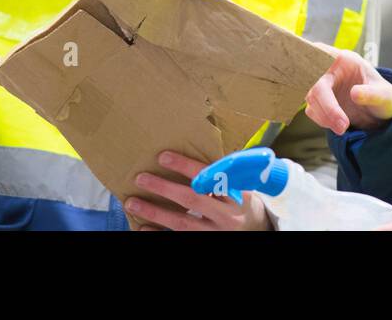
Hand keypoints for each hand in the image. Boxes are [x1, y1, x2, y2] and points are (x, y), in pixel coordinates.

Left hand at [125, 151, 271, 230]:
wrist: (258, 232)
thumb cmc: (246, 204)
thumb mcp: (245, 187)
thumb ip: (225, 174)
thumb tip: (198, 146)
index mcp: (239, 195)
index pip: (211, 177)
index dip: (186, 166)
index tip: (163, 156)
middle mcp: (228, 216)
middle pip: (193, 200)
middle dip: (164, 188)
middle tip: (141, 177)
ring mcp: (215, 233)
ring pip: (182, 223)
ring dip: (154, 212)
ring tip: (132, 202)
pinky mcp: (205, 243)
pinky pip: (178, 240)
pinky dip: (158, 234)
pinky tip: (142, 227)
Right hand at [304, 42, 391, 134]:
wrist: (381, 111)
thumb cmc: (384, 96)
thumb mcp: (384, 94)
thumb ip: (371, 93)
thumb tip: (354, 93)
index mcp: (344, 59)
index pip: (323, 60)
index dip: (313, 68)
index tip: (315, 83)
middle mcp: (330, 70)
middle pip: (314, 83)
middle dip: (327, 106)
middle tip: (343, 126)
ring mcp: (323, 86)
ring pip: (311, 98)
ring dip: (324, 116)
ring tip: (344, 128)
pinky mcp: (320, 101)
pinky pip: (312, 110)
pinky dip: (322, 120)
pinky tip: (337, 125)